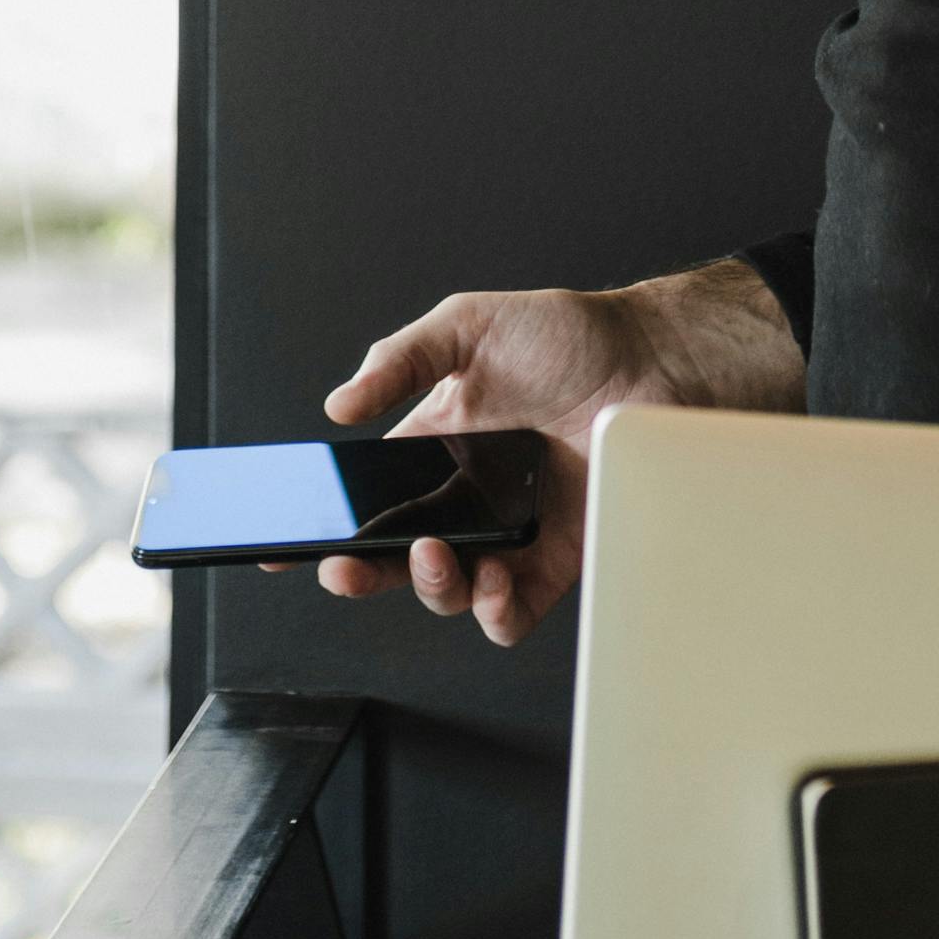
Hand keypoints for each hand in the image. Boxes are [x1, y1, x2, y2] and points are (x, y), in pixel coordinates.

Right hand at [312, 258, 802, 645]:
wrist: (656, 360)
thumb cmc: (571, 337)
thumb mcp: (470, 328)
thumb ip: (401, 359)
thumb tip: (341, 404)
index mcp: (433, 446)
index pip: (365, 497)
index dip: (323, 526)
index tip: (282, 546)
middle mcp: (465, 498)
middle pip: (395, 557)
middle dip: (360, 572)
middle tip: (345, 565)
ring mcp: (509, 532)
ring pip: (447, 590)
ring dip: (428, 587)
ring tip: (435, 556)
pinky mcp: (556, 559)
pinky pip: (512, 609)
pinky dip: (495, 611)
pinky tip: (495, 581)